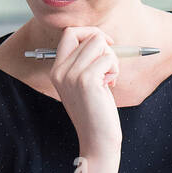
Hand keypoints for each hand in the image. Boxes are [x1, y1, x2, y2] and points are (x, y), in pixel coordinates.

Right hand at [50, 25, 122, 155]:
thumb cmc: (96, 111)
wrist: (97, 139)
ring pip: (99, 43)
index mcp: (56, 70)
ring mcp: (71, 75)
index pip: (70, 33)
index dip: (90, 33)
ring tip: (109, 78)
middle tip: (109, 65)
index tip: (105, 45)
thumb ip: (85, 61)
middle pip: (88, 36)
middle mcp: (60, 70)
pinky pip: (108, 58)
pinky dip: (114, 69)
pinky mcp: (86, 80)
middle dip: (106, 46)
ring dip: (112, 59)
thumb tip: (101, 37)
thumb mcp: (84, 83)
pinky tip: (110, 85)